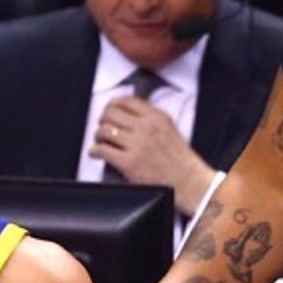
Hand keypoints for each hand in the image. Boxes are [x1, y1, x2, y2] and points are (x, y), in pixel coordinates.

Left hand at [94, 96, 212, 210]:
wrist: (188, 182)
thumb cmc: (179, 159)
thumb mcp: (170, 129)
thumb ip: (150, 118)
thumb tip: (126, 113)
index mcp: (157, 117)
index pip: (126, 101)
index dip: (112, 105)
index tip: (108, 111)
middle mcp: (146, 128)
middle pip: (110, 113)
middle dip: (102, 119)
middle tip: (102, 127)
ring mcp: (137, 145)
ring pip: (104, 130)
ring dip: (97, 135)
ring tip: (99, 141)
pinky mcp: (129, 163)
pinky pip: (102, 150)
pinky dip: (94, 151)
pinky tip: (95, 153)